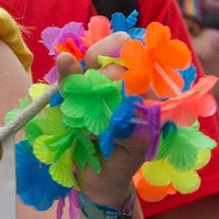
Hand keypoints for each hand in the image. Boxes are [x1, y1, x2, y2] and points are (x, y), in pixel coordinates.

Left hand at [58, 33, 149, 207]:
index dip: (100, 51)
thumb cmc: (85, 131)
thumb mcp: (72, 101)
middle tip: (84, 105)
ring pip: (130, 91)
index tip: (83, 68)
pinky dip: (111, 129)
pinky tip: (103, 139)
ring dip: (102, 108)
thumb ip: (71, 79)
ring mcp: (154, 108)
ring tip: (92, 124)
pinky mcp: (152, 133)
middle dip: (95, 84)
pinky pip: (132, 121)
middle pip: (125, 66)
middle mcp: (146, 84)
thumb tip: (65, 57)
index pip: (122, 43)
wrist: (95, 175)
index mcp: (127, 70)